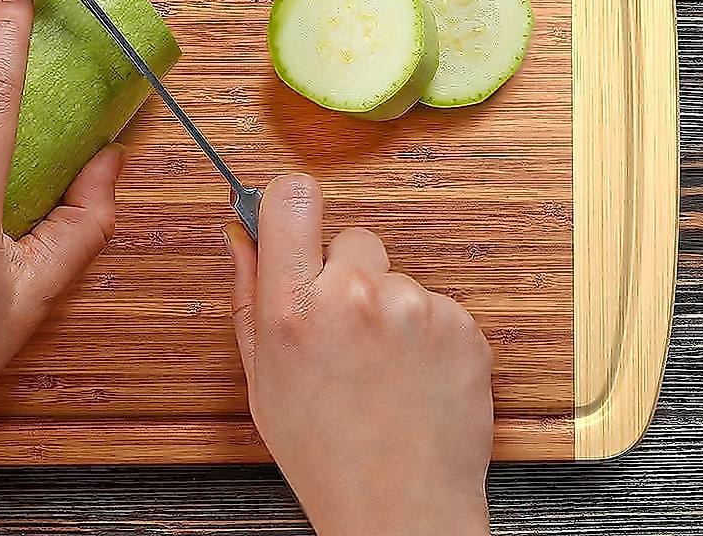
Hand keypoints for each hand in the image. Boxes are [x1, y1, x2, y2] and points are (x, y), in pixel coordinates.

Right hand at [225, 174, 493, 535]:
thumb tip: (240, 232)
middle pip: (352, 238)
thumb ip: (248, 292)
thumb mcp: (262, 376)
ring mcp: (415, 308)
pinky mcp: (462, 325)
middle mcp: (354, 296)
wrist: (399, 511)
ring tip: (383, 369)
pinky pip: (438, 305)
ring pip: (396, 276)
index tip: (293, 213)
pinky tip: (414, 376)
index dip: (292, 199)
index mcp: (294, 307)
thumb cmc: (325, 453)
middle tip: (345, 330)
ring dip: (390, 308)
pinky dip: (428, 333)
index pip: (292, 198)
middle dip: (347, 272)